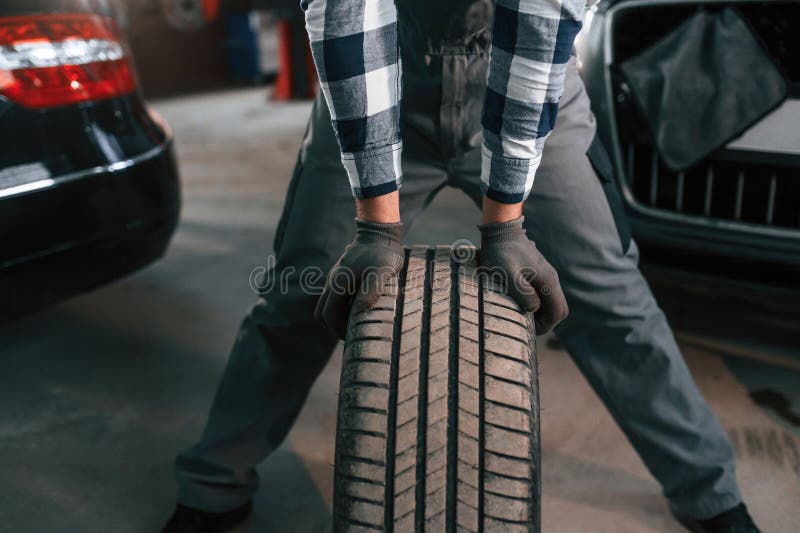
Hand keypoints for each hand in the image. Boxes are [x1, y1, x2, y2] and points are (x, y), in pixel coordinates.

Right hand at [315, 218, 403, 338]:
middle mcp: (333, 282)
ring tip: (357, 321)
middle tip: (353, 332)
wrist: (379, 232)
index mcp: (339, 284)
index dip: (337, 330)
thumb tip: (361, 310)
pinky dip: (342, 306)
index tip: (352, 336)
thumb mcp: (382, 272)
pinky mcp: (342, 275)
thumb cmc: (383, 253)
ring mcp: (336, 278)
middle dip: (334, 326)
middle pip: (322, 313)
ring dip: (337, 316)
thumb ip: (372, 290)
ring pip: (327, 304)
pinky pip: (335, 296)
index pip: (328, 315)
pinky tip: (359, 305)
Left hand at [479, 216, 567, 332]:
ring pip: (553, 301)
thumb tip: (533, 308)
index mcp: (548, 281)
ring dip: (542, 312)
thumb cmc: (501, 253)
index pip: (558, 312)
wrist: (502, 231)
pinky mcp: (540, 272)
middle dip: (547, 321)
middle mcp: (552, 278)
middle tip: (527, 324)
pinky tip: (521, 302)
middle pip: (560, 309)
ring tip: (522, 314)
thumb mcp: (507, 274)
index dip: (547, 325)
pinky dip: (538, 303)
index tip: (529, 329)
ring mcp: (547, 275)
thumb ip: (522, 292)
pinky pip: (546, 294)